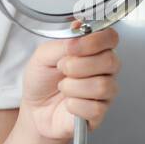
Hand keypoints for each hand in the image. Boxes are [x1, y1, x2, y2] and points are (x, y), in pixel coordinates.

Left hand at [18, 20, 120, 143]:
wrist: (34, 107)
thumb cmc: (41, 79)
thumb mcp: (44, 54)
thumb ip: (63, 42)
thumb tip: (79, 30)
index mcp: (94, 50)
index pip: (110, 37)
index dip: (94, 41)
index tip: (72, 47)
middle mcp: (104, 70)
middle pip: (110, 61)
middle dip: (79, 65)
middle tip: (62, 68)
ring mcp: (105, 92)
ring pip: (102, 85)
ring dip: (73, 86)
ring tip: (63, 86)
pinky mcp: (100, 113)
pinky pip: (95, 108)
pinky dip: (74, 105)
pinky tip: (68, 103)